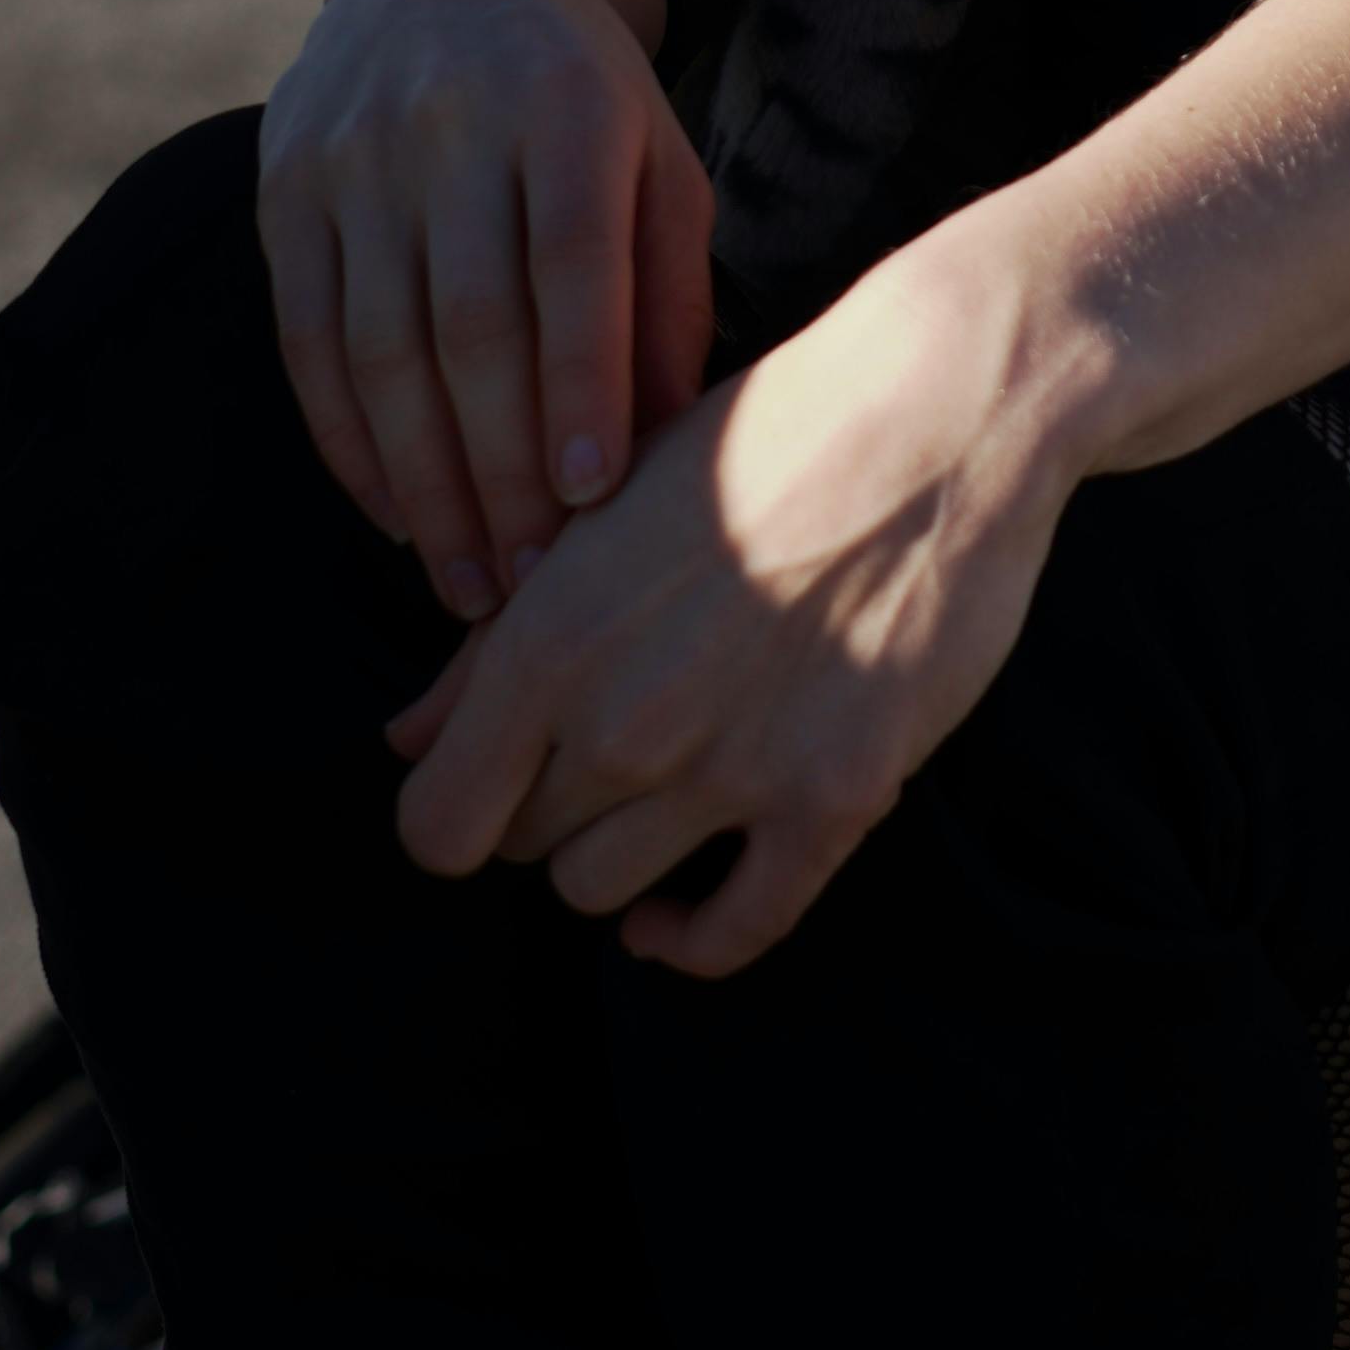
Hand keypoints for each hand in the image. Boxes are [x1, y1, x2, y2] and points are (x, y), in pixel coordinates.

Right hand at [256, 0, 715, 621]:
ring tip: (468, 580)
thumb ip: (669, 287)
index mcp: (564, 98)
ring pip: (377, 345)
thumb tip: (664, 444)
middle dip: (500, 467)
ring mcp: (352, 151)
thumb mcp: (657, 157)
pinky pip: (307, 339)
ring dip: (424, 481)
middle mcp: (449, 116)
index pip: (568, 255)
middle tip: (531, 581)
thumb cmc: (583, 94)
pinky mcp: (284, 185)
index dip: (578, 380)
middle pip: (468, 319)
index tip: (591, 497)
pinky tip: (400, 514)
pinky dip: (351, 443)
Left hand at [386, 206, 1094, 978]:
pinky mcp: (834, 800)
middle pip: (522, 851)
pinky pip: (733, 933)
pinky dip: (690, 937)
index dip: (455, 810)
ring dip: (616, 858)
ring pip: (604, 894)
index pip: (436, 822)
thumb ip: (496, 641)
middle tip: (595, 753)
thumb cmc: (768, 434)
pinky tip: (681, 904)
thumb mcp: (608, 509)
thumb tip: (408, 741)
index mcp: (553, 638)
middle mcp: (625, 720)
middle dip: (543, 811)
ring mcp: (731, 770)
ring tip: (648, 803)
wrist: (941, 412)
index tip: (491, 785)